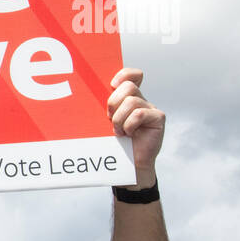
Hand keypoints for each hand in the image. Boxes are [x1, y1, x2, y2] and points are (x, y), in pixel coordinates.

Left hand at [106, 68, 163, 184]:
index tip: (112, 85)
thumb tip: (81, 95)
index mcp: (127, 98)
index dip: (123, 75)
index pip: (132, 75)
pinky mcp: (158, 119)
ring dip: (119, 118)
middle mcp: (141, 100)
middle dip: (113, 102)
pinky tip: (128, 134)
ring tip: (118, 131)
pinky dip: (129, 125)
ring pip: (132, 101)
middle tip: (109, 118)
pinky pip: (140, 114)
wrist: (126, 165)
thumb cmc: (112, 142)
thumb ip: (101, 107)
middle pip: (128, 86)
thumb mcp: (103, 122)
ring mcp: (151, 109)